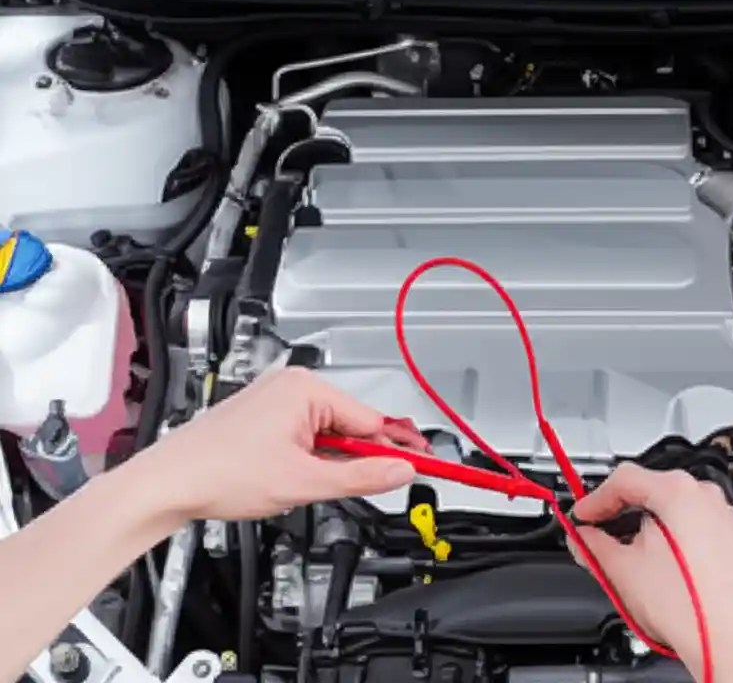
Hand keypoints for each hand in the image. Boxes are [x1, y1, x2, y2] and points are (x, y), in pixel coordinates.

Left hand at [129, 367, 419, 522]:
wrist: (167, 483)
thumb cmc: (218, 472)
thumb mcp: (304, 481)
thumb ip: (361, 477)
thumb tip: (400, 470)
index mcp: (307, 390)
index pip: (372, 421)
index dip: (399, 447)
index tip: (425, 462)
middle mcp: (293, 387)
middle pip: (353, 426)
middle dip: (365, 457)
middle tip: (383, 483)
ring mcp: (277, 401)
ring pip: (330, 435)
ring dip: (335, 461)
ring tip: (314, 485)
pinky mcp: (265, 418)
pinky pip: (308, 436)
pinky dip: (314, 458)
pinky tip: (301, 477)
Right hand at [571, 464, 732, 682]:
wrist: (730, 641)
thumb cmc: (687, 608)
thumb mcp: (622, 571)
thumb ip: (593, 547)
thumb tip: (584, 540)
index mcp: (679, 493)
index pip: (624, 479)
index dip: (595, 499)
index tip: (583, 517)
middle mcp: (710, 500)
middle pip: (654, 493)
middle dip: (624, 515)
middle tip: (601, 537)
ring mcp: (730, 522)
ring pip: (682, 515)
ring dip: (655, 532)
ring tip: (638, 562)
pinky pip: (705, 535)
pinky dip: (683, 546)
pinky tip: (671, 574)